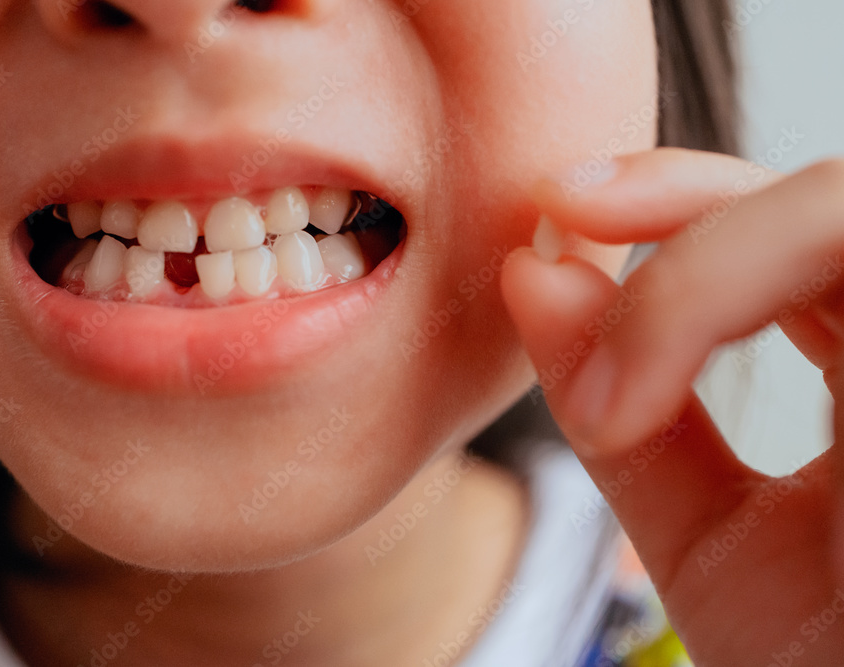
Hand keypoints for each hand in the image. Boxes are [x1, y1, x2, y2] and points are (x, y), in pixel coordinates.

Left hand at [502, 148, 843, 665]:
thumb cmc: (823, 664)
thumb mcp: (710, 534)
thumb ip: (628, 410)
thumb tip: (530, 273)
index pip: (786, 238)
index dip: (678, 205)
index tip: (552, 224)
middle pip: (818, 197)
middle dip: (684, 194)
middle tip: (562, 209)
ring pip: (837, 206)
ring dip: (696, 261)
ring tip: (609, 387)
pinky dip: (718, 288)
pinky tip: (637, 395)